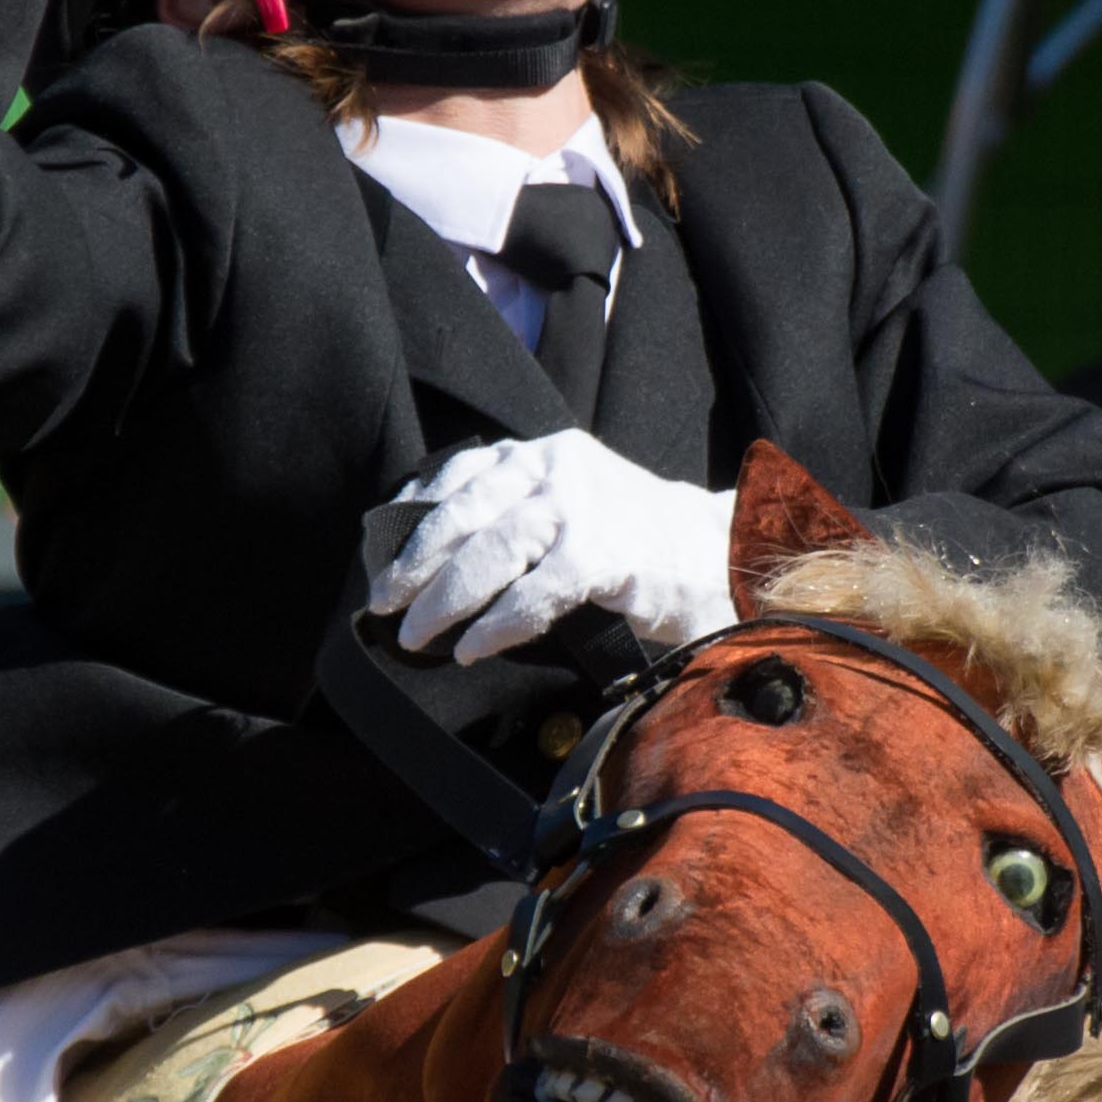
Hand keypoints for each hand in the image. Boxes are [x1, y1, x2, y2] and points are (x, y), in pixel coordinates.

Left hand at [372, 433, 740, 665]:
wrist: (720, 553)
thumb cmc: (634, 541)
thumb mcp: (568, 507)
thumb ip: (513, 516)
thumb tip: (431, 564)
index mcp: (541, 454)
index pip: (458, 479)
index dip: (413, 523)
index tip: (381, 560)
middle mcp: (555, 467)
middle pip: (462, 515)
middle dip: (414, 565)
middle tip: (383, 604)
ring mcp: (581, 507)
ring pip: (490, 550)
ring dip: (443, 599)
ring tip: (416, 636)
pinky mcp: (604, 552)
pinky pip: (534, 592)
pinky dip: (496, 624)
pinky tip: (471, 647)